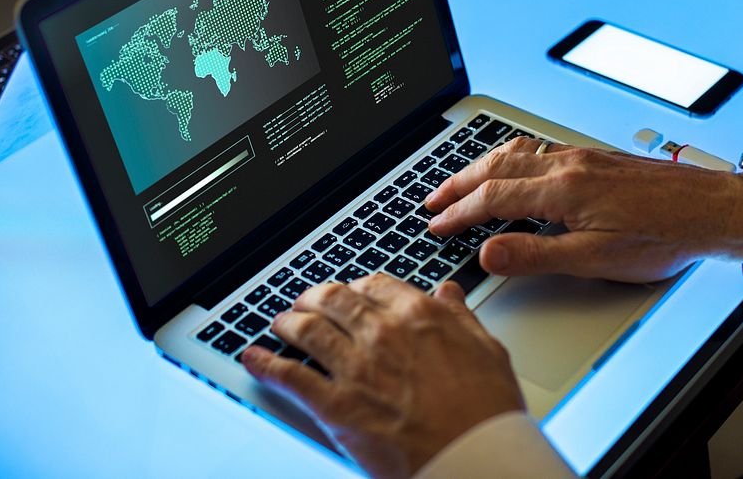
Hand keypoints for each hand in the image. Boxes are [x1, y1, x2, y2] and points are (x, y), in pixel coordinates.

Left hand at [240, 274, 523, 478]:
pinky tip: (254, 358)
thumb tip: (448, 294)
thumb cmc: (485, 411)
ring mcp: (355, 368)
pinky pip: (290, 376)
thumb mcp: (487, 350)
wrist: (474, 458)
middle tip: (307, 302)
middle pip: (333, 299)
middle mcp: (381, 333)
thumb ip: (461, 318)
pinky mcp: (336, 405)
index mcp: (418, 315)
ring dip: (288, 323)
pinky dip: (266, 364)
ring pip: (306, 329)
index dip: (357, 287)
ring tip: (281, 323)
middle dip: (315, 297)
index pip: (374, 284)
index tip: (353, 292)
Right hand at [424, 138, 742, 282]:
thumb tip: (488, 253)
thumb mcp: (597, 258)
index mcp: (563, 189)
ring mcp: (580, 156)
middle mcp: (567, 164)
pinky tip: (512, 167)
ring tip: (458, 182)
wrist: (714, 208)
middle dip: (457, 183)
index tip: (434, 225)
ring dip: (479, 168)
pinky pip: (537, 149)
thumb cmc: (664, 235)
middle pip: (495, 167)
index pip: (492, 198)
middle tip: (430, 200)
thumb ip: (537, 255)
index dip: (457, 212)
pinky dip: (509, 158)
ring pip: (515, 153)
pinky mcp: (594, 157)